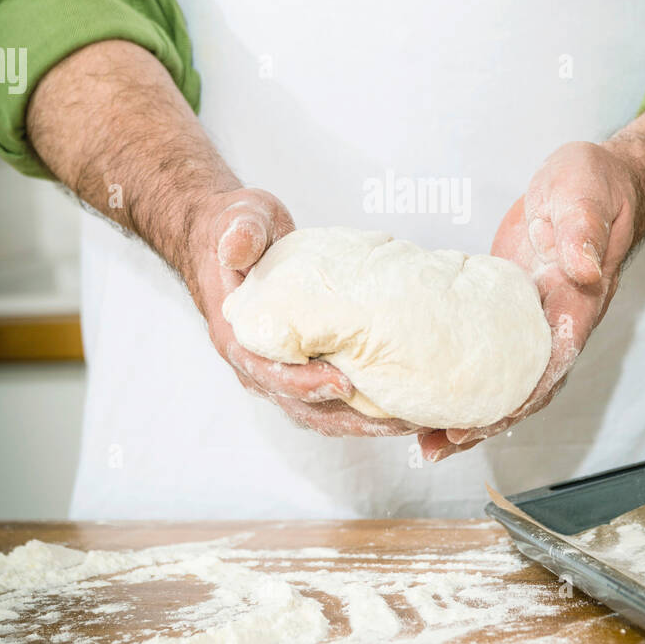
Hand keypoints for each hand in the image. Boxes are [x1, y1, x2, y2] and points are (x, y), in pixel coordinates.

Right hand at [185, 188, 418, 436]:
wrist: (234, 243)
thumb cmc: (239, 232)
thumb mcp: (240, 222)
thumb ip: (241, 231)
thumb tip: (236, 246)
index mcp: (237, 337)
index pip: (269, 372)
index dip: (305, 383)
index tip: (344, 384)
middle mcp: (256, 364)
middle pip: (302, 406)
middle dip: (350, 416)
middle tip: (397, 418)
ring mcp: (279, 371)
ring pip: (321, 412)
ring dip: (364, 421)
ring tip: (410, 422)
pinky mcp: (303, 366)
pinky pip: (332, 400)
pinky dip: (364, 408)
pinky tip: (402, 407)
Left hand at [419, 140, 644, 461]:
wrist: (600, 182)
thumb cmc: (595, 186)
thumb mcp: (585, 196)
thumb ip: (583, 230)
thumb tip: (582, 266)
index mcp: (576, 302)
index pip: (551, 365)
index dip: (518, 399)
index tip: (480, 422)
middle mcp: (556, 324)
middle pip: (523, 390)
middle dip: (482, 423)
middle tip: (434, 446)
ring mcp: (533, 322)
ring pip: (504, 381)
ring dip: (468, 413)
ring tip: (422, 442)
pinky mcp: (509, 311)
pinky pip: (488, 355)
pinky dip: (461, 378)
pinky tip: (426, 391)